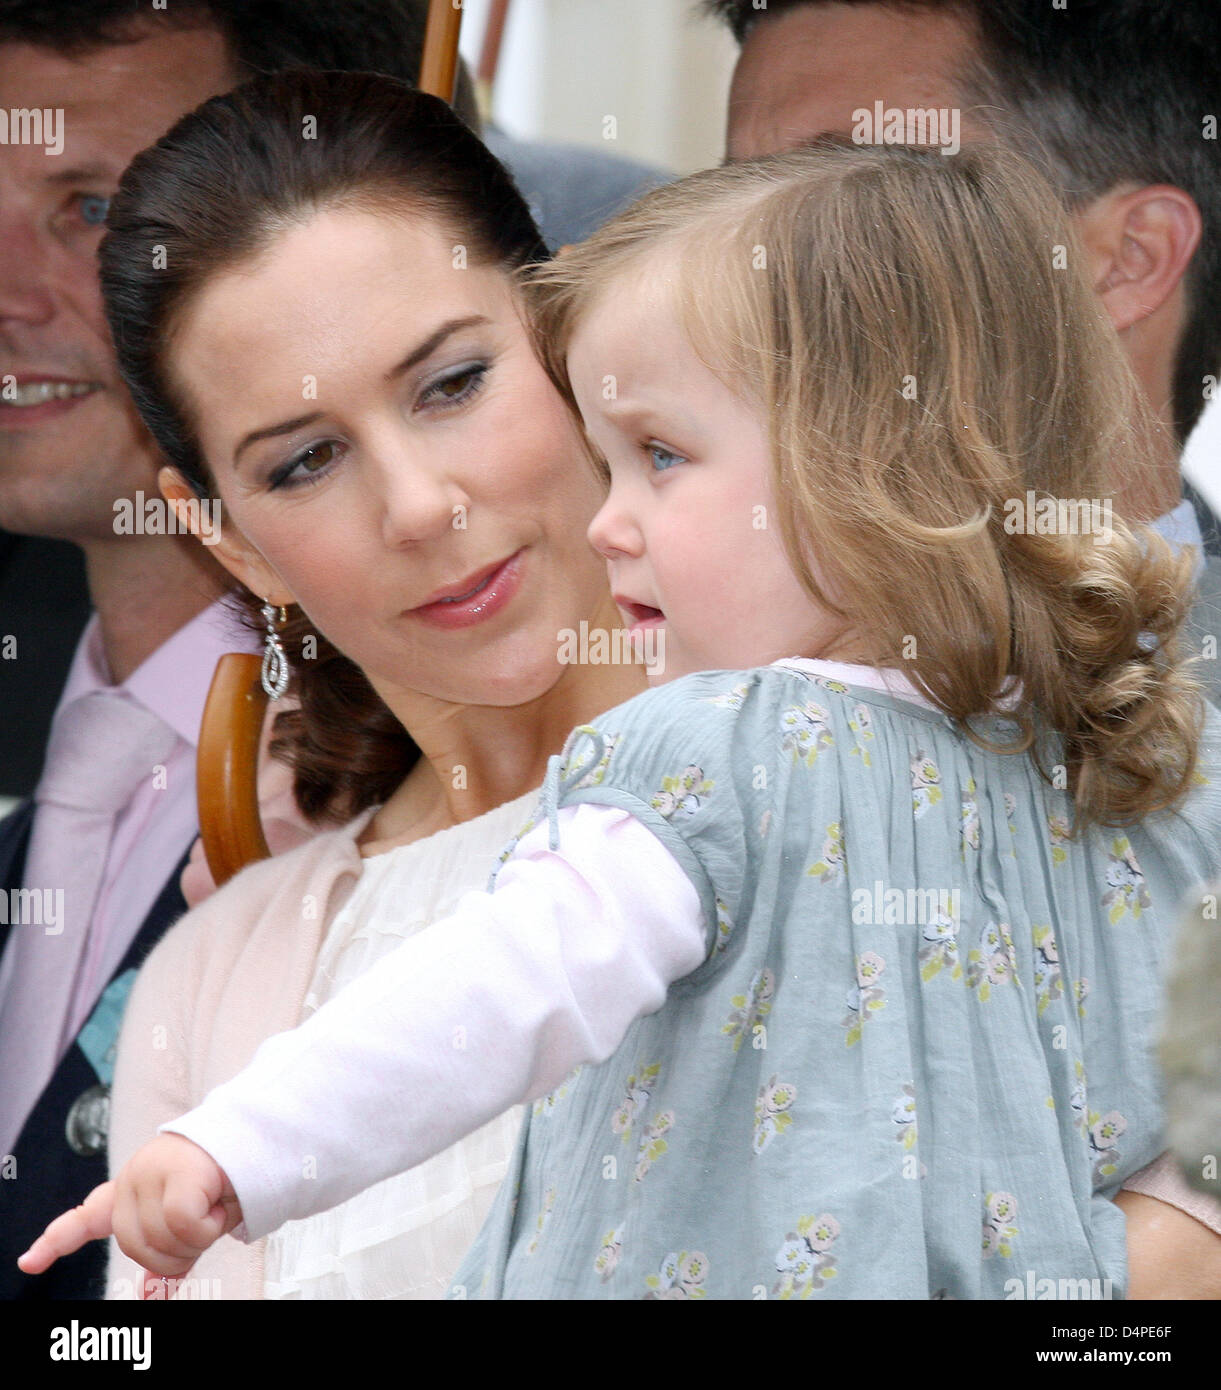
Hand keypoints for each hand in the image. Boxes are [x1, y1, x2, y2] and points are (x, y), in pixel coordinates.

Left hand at [17, 1133, 241, 1279]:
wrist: (257, 1138)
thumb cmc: (226, 1178)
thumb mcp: (192, 1223)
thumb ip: (168, 1253)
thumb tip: (154, 1295)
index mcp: (132, 1189)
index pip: (85, 1217)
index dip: (55, 1242)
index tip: (30, 1262)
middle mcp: (134, 1178)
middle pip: (136, 1246)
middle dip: (177, 1252)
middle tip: (204, 1227)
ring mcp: (150, 1170)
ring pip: (162, 1239)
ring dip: (199, 1237)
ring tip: (215, 1208)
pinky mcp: (176, 1169)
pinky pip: (182, 1223)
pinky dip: (208, 1226)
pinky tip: (219, 1205)